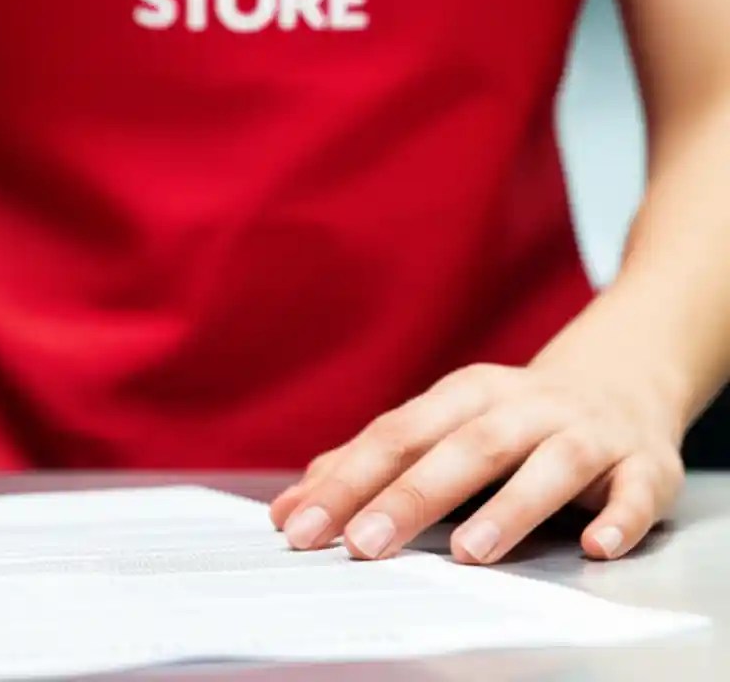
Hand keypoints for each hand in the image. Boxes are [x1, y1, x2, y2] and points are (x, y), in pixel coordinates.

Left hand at [269, 362, 685, 563]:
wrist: (621, 380)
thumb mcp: (438, 426)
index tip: (301, 526)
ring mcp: (586, 432)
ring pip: (549, 465)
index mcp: (463, 396)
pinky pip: (636, 489)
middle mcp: (523, 407)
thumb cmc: (506, 419)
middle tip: (364, 545)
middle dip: (411, 496)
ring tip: (469, 553)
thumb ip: (366, 465)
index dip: (347, 481)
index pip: (396, 436)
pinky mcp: (645, 463)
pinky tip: (598, 545)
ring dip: (510, 508)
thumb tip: (289, 509)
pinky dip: (620, 516)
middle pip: (464, 448)